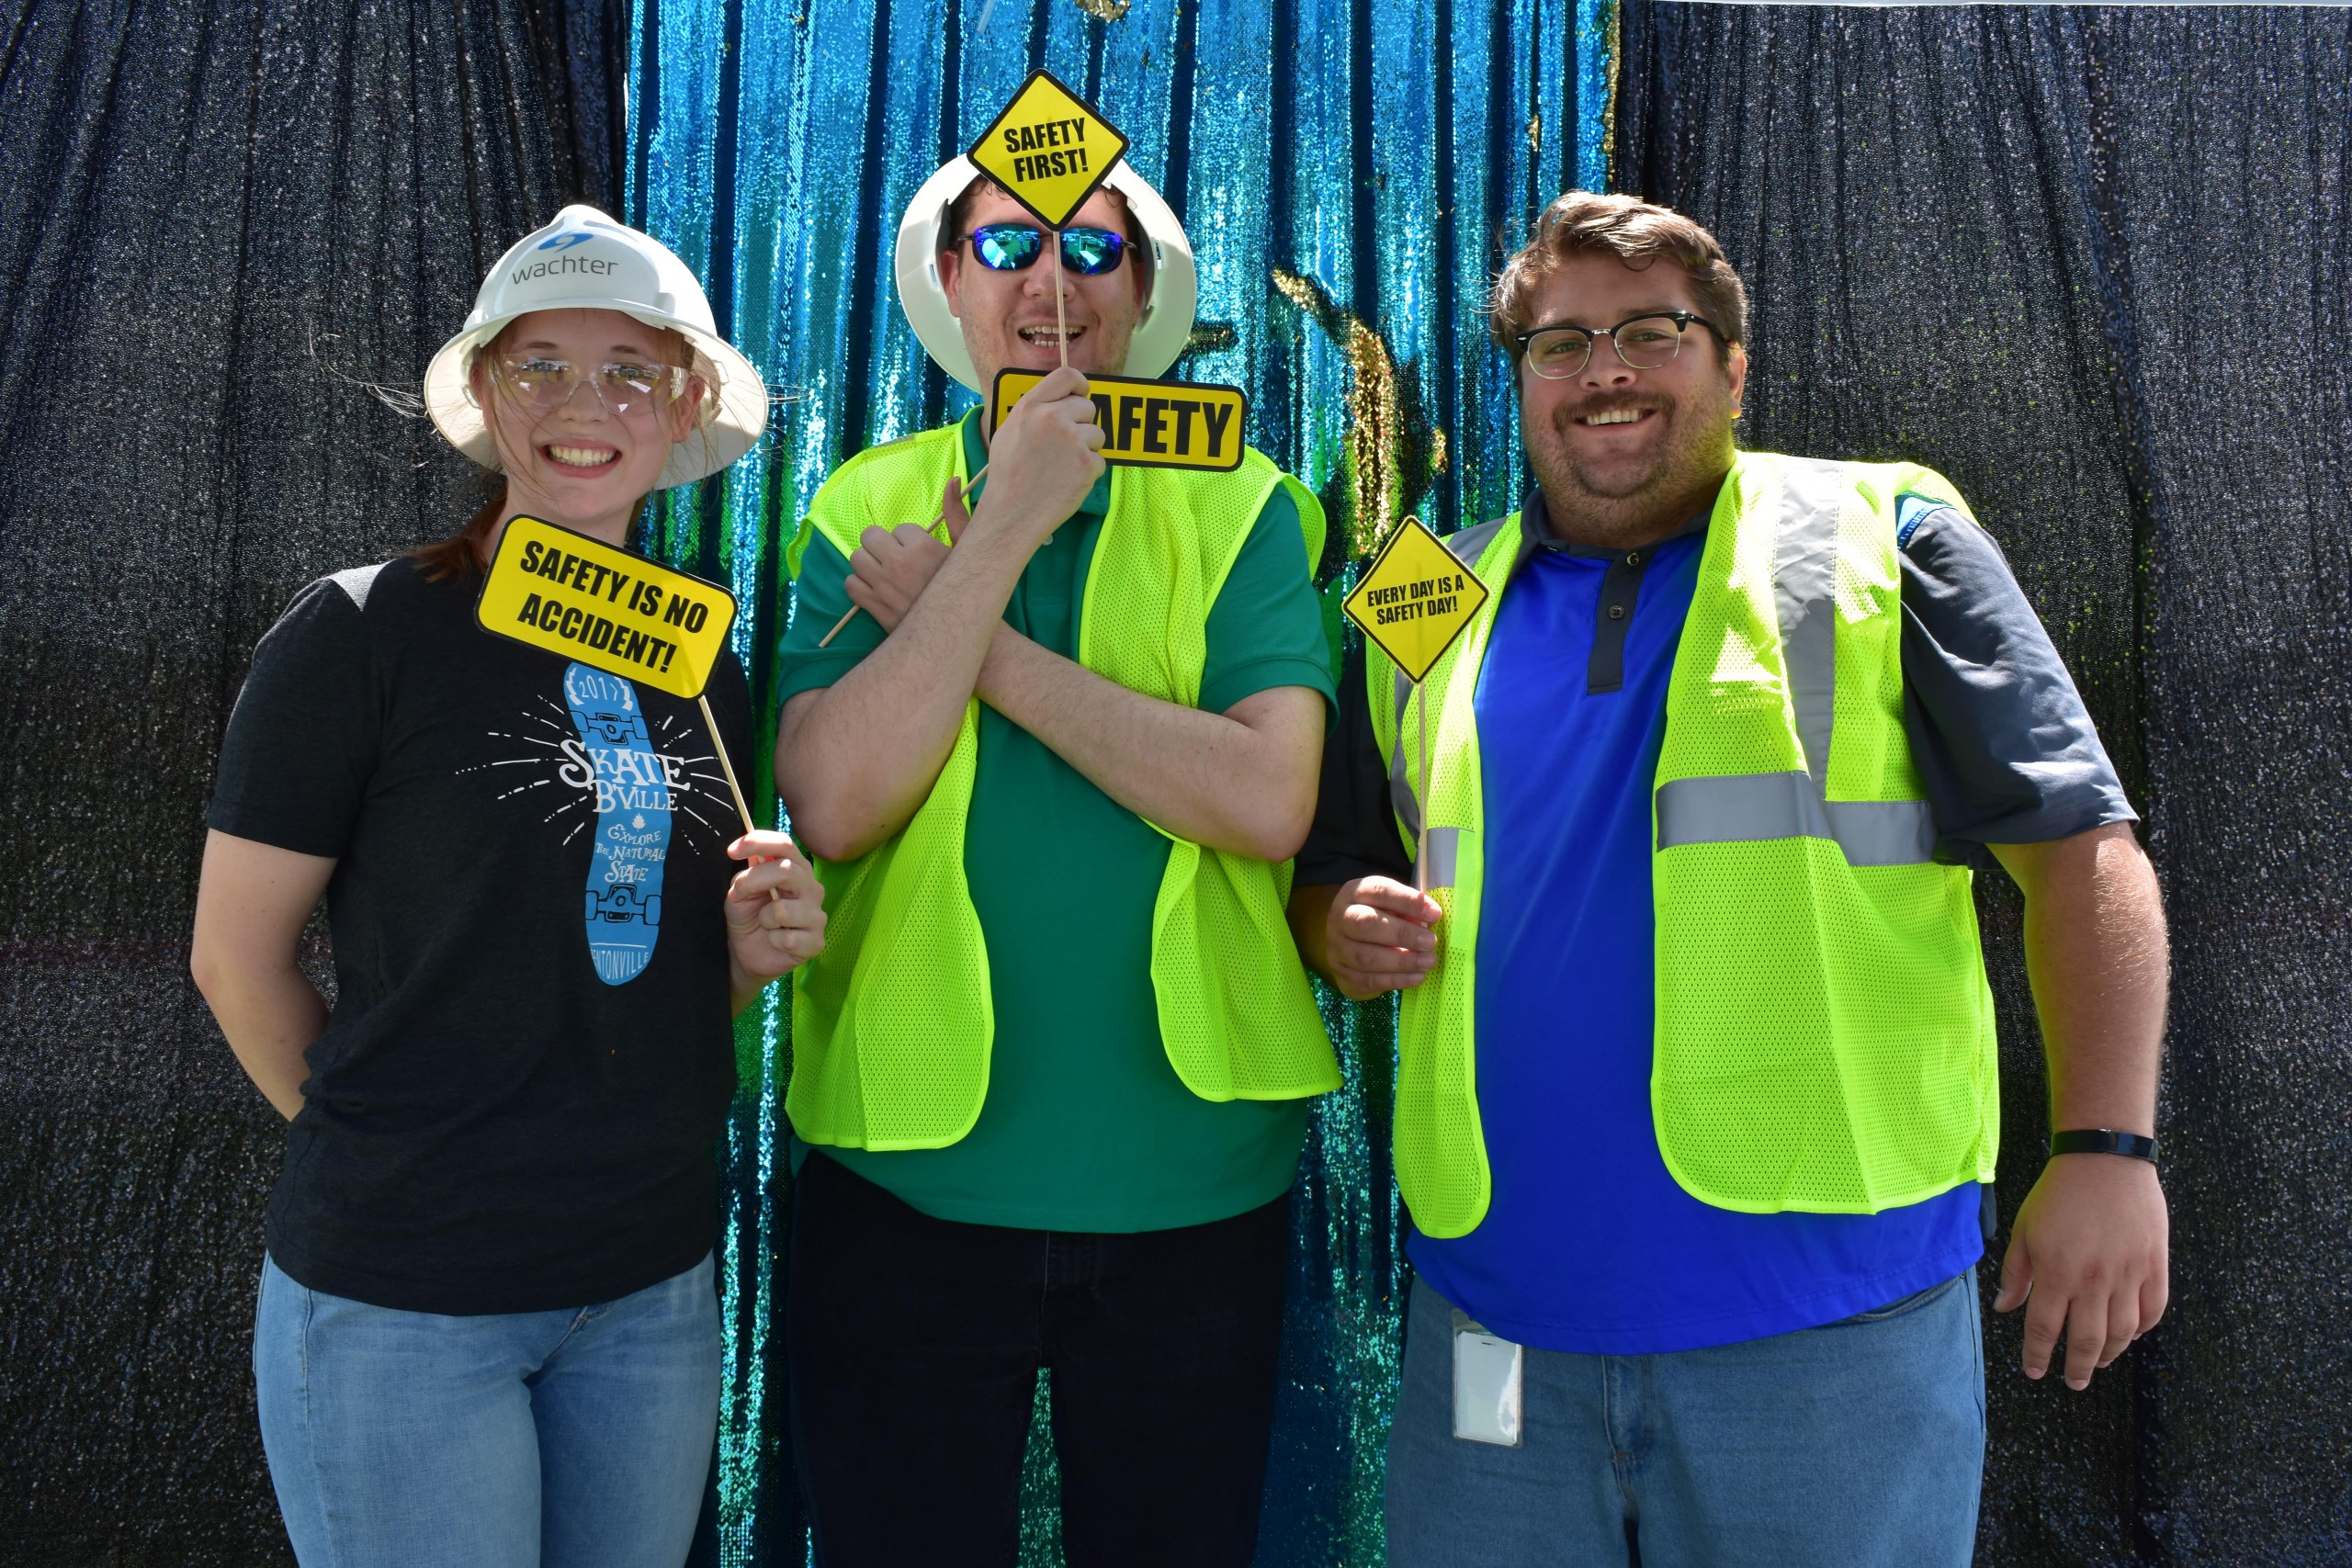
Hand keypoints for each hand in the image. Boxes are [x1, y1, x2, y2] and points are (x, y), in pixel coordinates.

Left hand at [725, 831, 826, 987]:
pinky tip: (776, 942)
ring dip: (764, 918)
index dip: (759, 842)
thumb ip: (747, 876)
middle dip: (754, 880)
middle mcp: (812, 889)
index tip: (732, 851)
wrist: (747, 954)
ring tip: (766, 924)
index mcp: (796, 870)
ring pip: (783, 910)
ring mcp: (816, 916)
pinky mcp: (816, 942)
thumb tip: (752, 866)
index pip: (785, 845)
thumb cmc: (749, 918)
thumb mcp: (740, 893)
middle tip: (738, 894)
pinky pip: (788, 938)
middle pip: (788, 870)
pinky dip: (773, 940)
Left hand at [844, 477, 973, 633]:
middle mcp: (900, 564)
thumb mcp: (968, 549)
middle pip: (870, 537)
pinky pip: (851, 585)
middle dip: (881, 546)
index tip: (920, 555)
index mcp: (924, 547)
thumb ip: (958, 513)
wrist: (958, 634)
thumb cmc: (968, 590)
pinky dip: (859, 586)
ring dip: (867, 564)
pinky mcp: (875, 607)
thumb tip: (953, 479)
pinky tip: (876, 590)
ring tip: (884, 573)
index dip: (909, 540)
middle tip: (895, 559)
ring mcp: (885, 586)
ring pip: (856, 559)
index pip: (901, 528)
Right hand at [972, 365, 1103, 548]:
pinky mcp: (1087, 464)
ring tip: (1062, 466)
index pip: (1067, 375)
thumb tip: (1060, 399)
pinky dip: (1088, 472)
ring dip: (1087, 449)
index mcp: (1031, 406)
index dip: (1079, 385)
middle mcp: (1053, 418)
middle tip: (1064, 447)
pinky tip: (1067, 481)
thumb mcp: (1009, 431)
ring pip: (1098, 434)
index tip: (1081, 395)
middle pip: (1088, 407)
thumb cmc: (1008, 476)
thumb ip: (1035, 410)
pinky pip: (1100, 460)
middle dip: (1082, 425)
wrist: (1012, 513)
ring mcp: (1073, 440)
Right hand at [1324, 876, 1441, 999]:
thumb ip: (1409, 910)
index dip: (1408, 902)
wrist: (1352, 943)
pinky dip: (1396, 980)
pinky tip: (1417, 977)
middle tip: (1430, 941)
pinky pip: (1368, 980)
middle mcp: (1340, 918)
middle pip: (1366, 924)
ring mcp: (1337, 948)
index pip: (1380, 891)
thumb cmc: (1381, 918)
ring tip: (1427, 961)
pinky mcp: (1342, 974)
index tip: (1435, 913)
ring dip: (1402, 961)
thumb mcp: (1393, 905)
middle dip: (1402, 934)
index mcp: (1355, 893)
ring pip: (1366, 957)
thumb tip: (1429, 920)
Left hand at [1994, 1152, 2168, 1388]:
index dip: (2038, 1355)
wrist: (2105, 1160)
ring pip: (2123, 1332)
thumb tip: (2005, 1309)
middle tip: (2074, 1382)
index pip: (2045, 1329)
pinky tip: (2130, 1335)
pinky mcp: (2155, 1265)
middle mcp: (2094, 1280)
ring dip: (2110, 1354)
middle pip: (2087, 1341)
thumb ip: (2016, 1273)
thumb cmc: (2059, 1193)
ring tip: (2100, 1363)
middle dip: (2078, 1368)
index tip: (2036, 1372)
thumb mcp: (2025, 1229)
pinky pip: (2153, 1310)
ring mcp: (2129, 1274)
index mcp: (2056, 1272)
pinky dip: (2143, 1329)